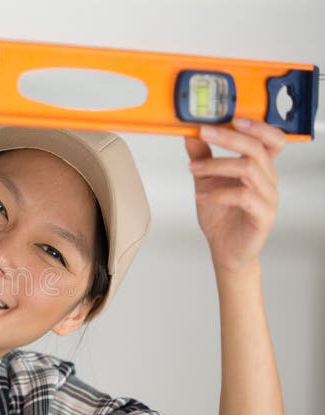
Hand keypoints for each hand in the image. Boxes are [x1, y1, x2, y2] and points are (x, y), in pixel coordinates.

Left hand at [184, 118, 284, 272]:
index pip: (272, 139)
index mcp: (260, 167)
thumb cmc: (221, 214)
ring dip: (217, 165)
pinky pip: (244, 196)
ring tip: (193, 169)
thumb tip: (191, 133)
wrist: (224, 249)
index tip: (232, 117)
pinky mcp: (263, 216)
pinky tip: (201, 195)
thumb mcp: (206, 180)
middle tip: (203, 132)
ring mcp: (268, 198)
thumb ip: (202, 156)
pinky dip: (219, 192)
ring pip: (249, 169)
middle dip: (228, 137)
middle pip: (257, 148)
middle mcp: (268, 179)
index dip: (257, 126)